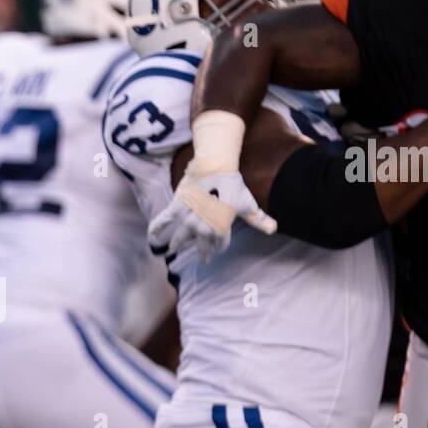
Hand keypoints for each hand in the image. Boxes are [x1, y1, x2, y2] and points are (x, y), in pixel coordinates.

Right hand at [149, 168, 275, 265]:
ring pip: (180, 238)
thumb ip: (258, 219)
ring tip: (173, 250)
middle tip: (203, 260)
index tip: (219, 249)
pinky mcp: (175, 208)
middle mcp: (201, 226)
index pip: (218, 244)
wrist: (215, 166)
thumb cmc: (233, 185)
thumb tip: (273, 229)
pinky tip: (153, 238)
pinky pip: (162, 222)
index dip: (220, 247)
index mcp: (219, 228)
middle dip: (203, 253)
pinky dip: (156, 230)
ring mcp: (186, 218)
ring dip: (177, 245)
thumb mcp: (247, 203)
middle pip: (200, 245)